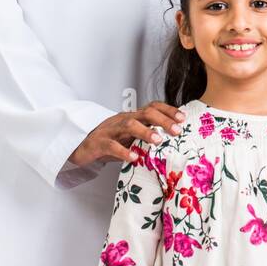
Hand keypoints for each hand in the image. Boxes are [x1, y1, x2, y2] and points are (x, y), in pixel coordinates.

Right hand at [70, 103, 185, 167]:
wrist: (82, 148)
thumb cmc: (112, 142)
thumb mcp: (131, 137)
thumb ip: (148, 136)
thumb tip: (173, 142)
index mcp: (132, 117)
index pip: (152, 107)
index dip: (168, 110)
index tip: (183, 119)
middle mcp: (123, 120)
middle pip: (145, 113)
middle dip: (163, 120)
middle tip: (177, 131)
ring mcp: (110, 130)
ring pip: (129, 125)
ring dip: (145, 132)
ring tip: (158, 140)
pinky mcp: (99, 143)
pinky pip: (112, 146)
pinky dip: (123, 151)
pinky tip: (134, 158)